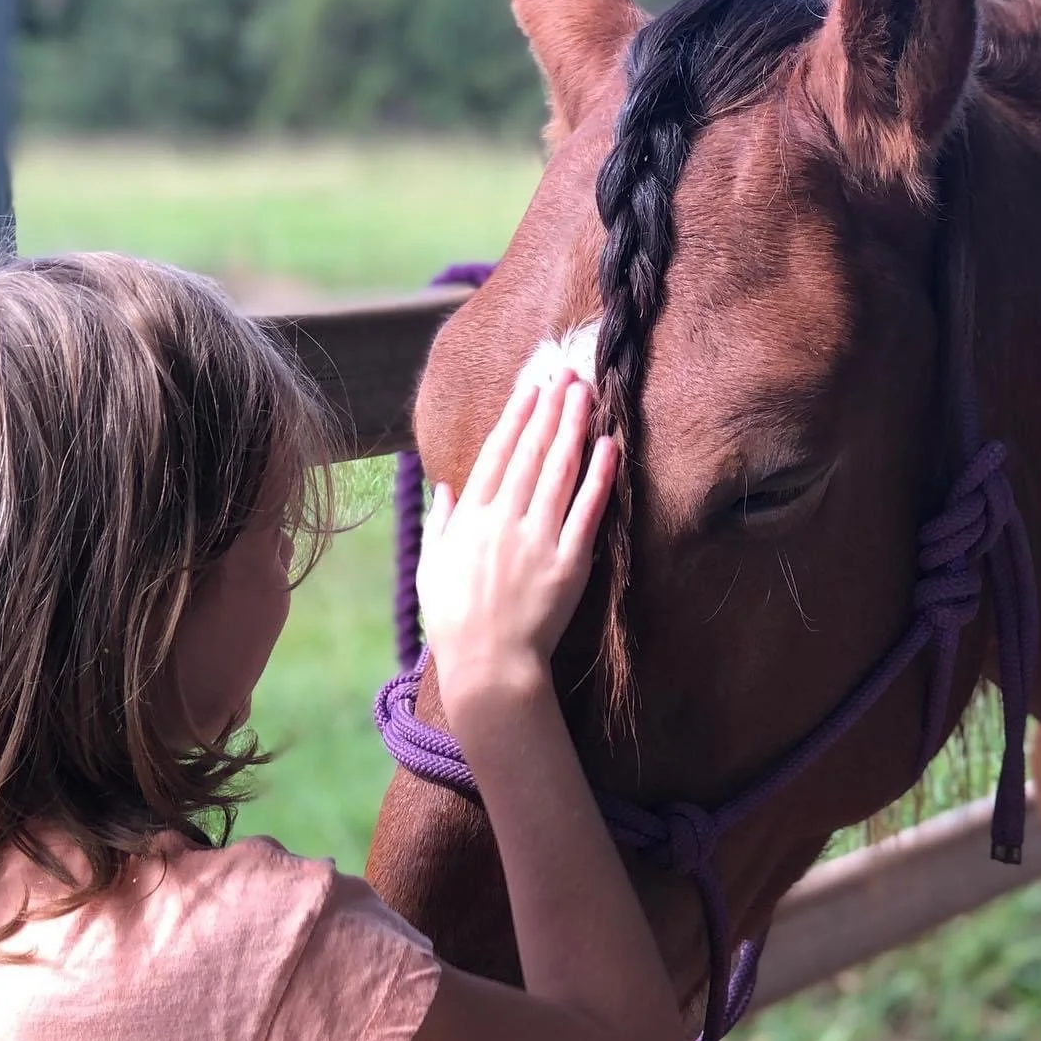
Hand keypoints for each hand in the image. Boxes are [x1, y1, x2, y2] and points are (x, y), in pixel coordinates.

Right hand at [416, 375, 616, 731]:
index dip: (516, 417)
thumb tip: (445, 489)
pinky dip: (599, 474)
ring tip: (586, 393)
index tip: (531, 387)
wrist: (488, 667)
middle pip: (532, 452)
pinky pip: (587, 510)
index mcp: (471, 519)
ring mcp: (538, 539)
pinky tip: (609, 444)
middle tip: (567, 373)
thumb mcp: (431, 570)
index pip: (496, 454)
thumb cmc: (455, 624)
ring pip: (559, 470)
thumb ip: (439, 525)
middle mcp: (504, 521)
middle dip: (550, 408)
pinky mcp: (569, 562)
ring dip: (574, 426)